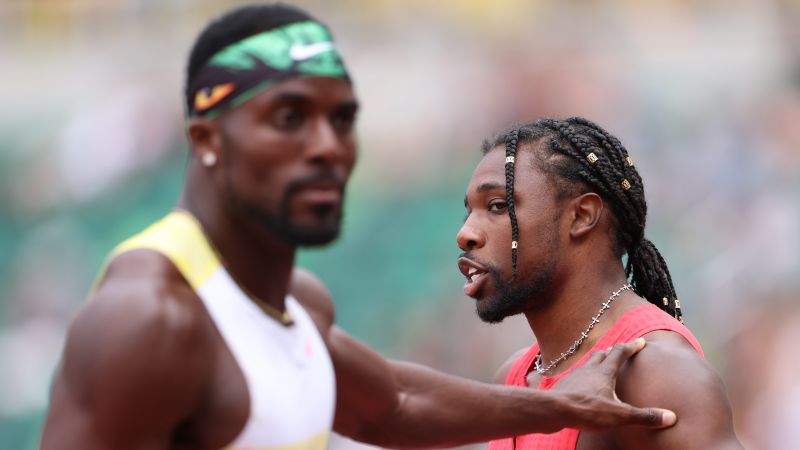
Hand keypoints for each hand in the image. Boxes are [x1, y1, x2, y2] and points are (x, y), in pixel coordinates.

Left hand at [548, 338, 676, 429]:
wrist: (553, 410)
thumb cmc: (586, 409)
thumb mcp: (620, 415)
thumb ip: (644, 416)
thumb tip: (670, 417)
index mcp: (604, 372)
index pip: (620, 353)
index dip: (631, 346)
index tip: (640, 341)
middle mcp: (589, 369)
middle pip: (601, 355)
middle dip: (611, 352)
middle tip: (617, 350)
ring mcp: (574, 376)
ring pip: (586, 364)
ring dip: (595, 362)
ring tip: (600, 365)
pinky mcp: (563, 385)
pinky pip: (575, 376)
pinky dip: (582, 376)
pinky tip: (582, 384)